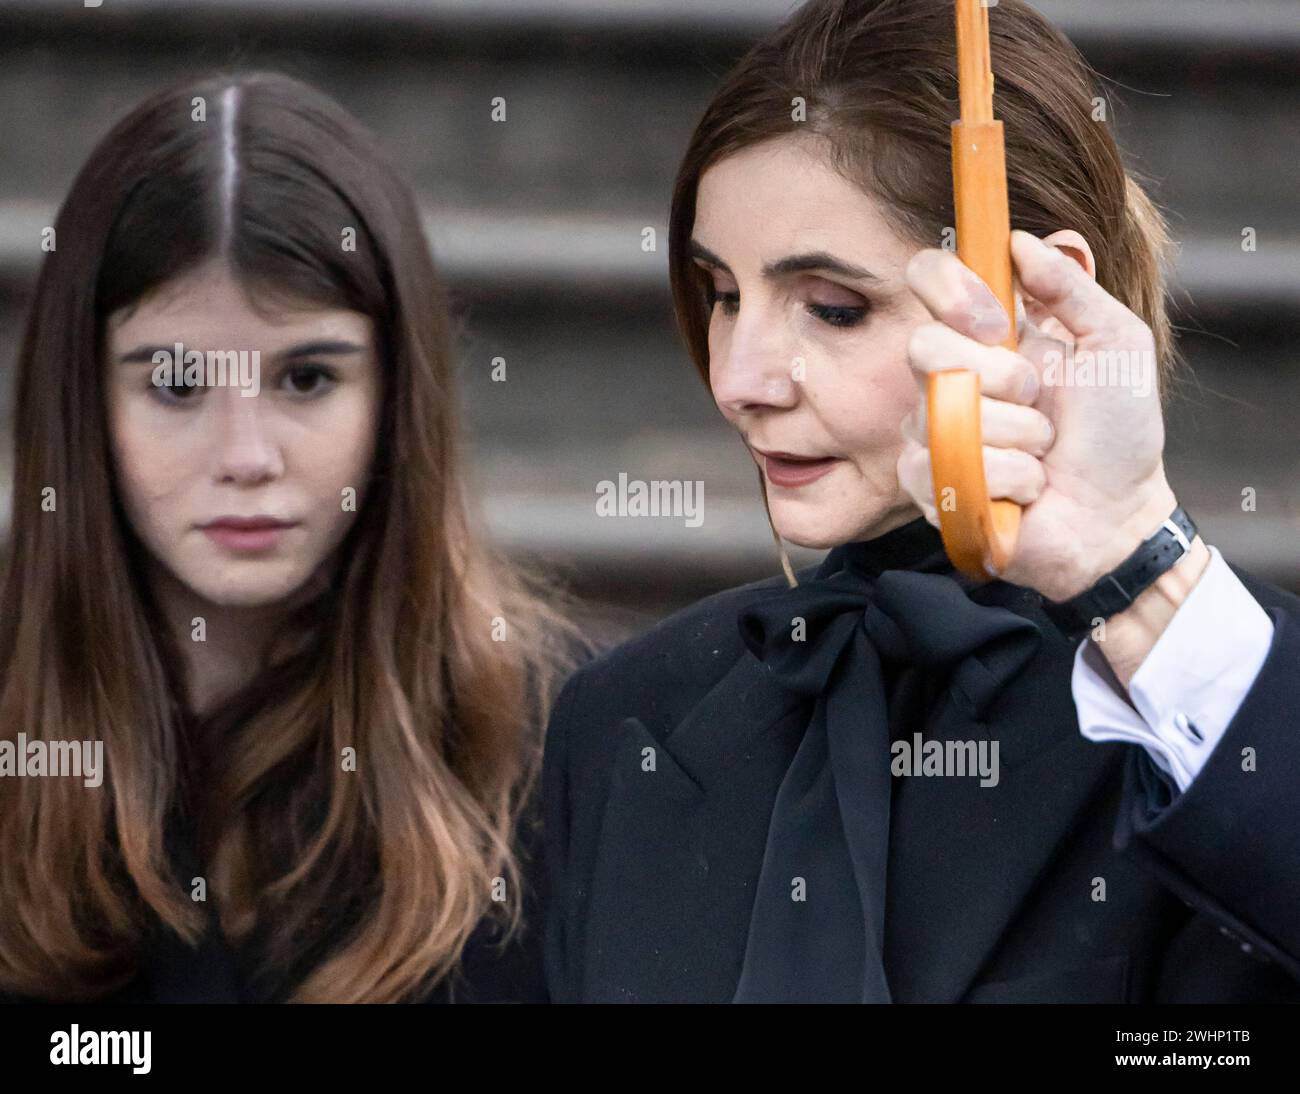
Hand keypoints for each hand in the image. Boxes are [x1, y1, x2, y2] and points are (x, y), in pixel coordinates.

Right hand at [897, 229, 1176, 601]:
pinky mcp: (928, 484)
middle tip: (1038, 400)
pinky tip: (1026, 489)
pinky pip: (945, 467)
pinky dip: (1007, 479)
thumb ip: (1072, 288)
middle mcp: (950, 376)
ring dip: (1016, 437)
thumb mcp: (1116, 343)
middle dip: (998, 377)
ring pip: (943, 415)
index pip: (930, 279)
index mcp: (987, 334)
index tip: (997, 321)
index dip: (952, 292)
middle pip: (923, 348)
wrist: (1117, 514)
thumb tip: (1020, 241)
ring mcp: (933, 430)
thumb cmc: (1117, 433)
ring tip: (1043, 453)